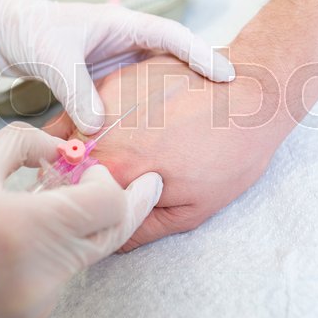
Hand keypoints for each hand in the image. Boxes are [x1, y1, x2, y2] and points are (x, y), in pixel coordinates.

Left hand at [0, 0, 234, 133]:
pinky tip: (154, 130)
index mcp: (122, 24)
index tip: (227, 75)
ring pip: (154, 79)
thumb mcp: (55, 58)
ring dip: (175, 95)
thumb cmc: (26, 29)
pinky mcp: (100, 75)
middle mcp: (124, 40)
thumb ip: (79, 92)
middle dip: (199, 76)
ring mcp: (114, 58)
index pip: (173, 37)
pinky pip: (131, 93)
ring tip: (201, 119)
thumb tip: (99, 127)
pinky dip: (144, 109)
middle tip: (228, 101)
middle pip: (173, 58)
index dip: (202, 54)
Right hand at [0, 123, 162, 317]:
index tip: (94, 167)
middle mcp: (42, 272)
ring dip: (85, 224)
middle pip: (113, 234)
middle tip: (143, 184)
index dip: (111, 181)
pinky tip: (33, 231)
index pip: (107, 205)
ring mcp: (42, 300)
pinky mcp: (35, 316)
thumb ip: (27, 143)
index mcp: (26, 228)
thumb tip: (66, 151)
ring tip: (54, 200)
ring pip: (89, 253)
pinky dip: (61, 248)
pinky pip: (64, 273)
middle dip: (127, 205)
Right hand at [45, 53, 291, 250]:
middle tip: (116, 178)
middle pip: (64, 163)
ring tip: (129, 149)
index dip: (79, 206)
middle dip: (79, 176)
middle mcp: (101, 129)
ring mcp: (107, 97)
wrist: (253, 94)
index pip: (71, 196)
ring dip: (84, 146)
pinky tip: (135, 124)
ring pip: (73, 132)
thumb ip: (143, 227)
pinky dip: (101, 119)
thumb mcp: (194, 208)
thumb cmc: (231, 151)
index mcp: (116, 167)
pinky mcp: (118, 77)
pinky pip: (93, 105)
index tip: (93, 209)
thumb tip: (112, 240)